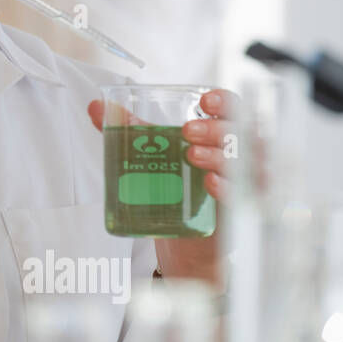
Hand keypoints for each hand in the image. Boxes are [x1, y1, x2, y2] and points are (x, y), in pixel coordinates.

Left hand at [87, 88, 238, 285]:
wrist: (182, 240)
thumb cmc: (176, 188)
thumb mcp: (154, 154)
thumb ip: (129, 129)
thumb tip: (95, 106)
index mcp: (220, 135)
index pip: (235, 109)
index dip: (225, 101)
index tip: (205, 101)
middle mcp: (238, 156)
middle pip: (242, 133)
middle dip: (216, 129)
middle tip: (188, 132)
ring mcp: (244, 184)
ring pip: (247, 163)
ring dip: (221, 155)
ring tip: (191, 155)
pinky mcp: (241, 212)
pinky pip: (245, 197)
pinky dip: (228, 188)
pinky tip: (210, 184)